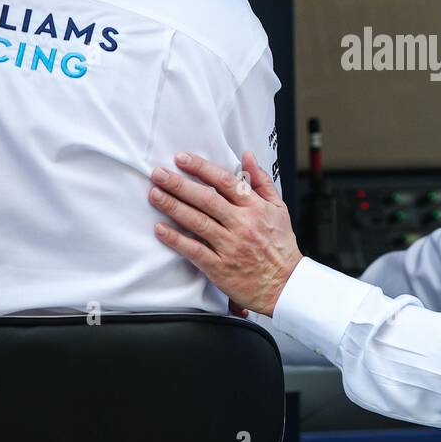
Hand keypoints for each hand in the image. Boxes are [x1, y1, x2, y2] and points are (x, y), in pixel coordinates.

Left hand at [148, 150, 302, 316]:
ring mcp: (230, 246)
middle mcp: (242, 224)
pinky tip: (160, 229)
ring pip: (198, 222)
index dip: (201, 168)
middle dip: (180, 184)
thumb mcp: (279, 208)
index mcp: (255, 208)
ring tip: (155, 194)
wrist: (285, 284)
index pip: (225, 182)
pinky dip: (176, 239)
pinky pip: (194, 250)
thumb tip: (248, 156)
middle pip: (206, 199)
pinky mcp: (220, 267)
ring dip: (173, 206)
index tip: (182, 159)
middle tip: (159, 174)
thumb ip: (262, 181)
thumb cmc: (281, 246)